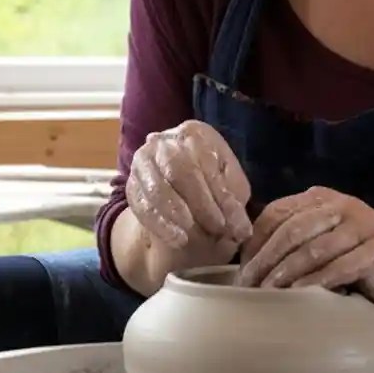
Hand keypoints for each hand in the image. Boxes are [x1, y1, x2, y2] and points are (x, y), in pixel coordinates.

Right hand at [125, 120, 253, 261]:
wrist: (179, 200)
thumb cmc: (212, 189)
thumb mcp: (232, 191)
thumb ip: (235, 205)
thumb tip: (241, 230)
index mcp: (195, 133)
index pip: (207, 161)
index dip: (221, 194)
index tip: (234, 224)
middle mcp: (165, 141)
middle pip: (180, 170)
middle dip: (201, 204)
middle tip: (217, 230)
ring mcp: (144, 162)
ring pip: (158, 188)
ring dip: (178, 215)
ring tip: (195, 237)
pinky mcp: (132, 185)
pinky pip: (142, 206)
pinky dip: (161, 225)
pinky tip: (177, 239)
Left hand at [236, 186, 373, 314]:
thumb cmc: (358, 263)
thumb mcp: (324, 244)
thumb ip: (296, 240)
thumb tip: (247, 260)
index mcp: (323, 199)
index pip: (278, 212)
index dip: (256, 240)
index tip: (241, 268)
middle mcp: (343, 204)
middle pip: (293, 229)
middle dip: (266, 259)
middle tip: (248, 285)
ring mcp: (364, 223)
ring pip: (315, 248)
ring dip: (287, 273)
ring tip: (267, 293)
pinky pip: (342, 265)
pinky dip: (317, 281)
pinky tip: (299, 294)